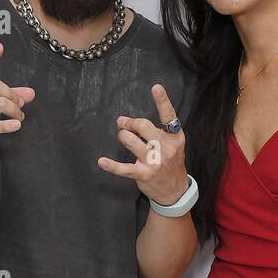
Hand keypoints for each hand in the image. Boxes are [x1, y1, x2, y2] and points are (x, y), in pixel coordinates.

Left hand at [97, 84, 187, 203]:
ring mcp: (155, 162)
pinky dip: (111, 165)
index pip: (169, 116)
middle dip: (130, 123)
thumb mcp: (172, 144)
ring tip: (123, 137)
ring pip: (131, 141)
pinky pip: (124, 169)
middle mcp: (166, 149)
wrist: (175, 190)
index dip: (162, 101)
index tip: (155, 87)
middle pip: (144, 126)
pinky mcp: (144, 174)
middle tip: (123, 123)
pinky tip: (102, 161)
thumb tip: (128, 121)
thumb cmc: (170, 162)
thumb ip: (156, 131)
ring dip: (123, 136)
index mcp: (175, 137)